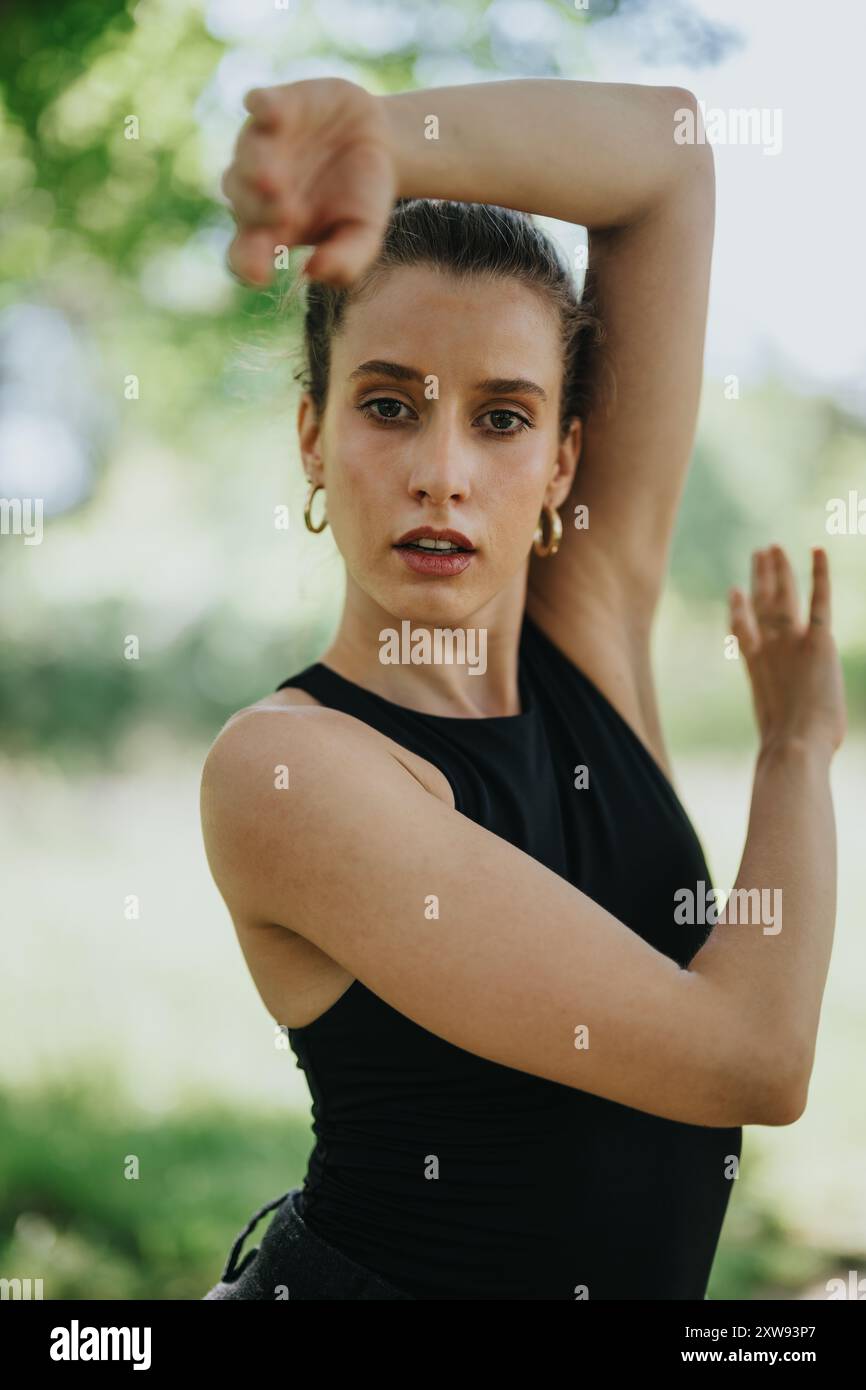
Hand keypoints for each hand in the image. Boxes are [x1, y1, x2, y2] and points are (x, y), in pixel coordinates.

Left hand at [220, 77, 396, 287]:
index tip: (260, 273)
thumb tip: (314, 272)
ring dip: (256, 169)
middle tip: (285, 214)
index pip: (244, 253)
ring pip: (244, 159)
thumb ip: (344, 262)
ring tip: (274, 181)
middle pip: (242, 204)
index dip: (247, 262)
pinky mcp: (276, 105)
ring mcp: (263, 145)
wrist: (380, 143)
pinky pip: (260, 104)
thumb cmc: (361, 199)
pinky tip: (276, 115)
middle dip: (258, 211)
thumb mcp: (363, 236)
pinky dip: (264, 108)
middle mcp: (255, 189)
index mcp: (271, 229)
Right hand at [729, 545, 845, 760]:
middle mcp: (769, 649)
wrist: (794, 744)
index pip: (746, 629)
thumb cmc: (793, 748)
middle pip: (762, 604)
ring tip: (772, 549)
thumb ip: (788, 716)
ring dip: (778, 570)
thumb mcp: (785, 727)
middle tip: (759, 554)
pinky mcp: (818, 641)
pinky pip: (819, 601)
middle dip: (761, 578)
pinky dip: (819, 575)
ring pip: (782, 597)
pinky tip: (816, 551)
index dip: (740, 608)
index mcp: (757, 667)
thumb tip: (792, 735)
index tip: (735, 590)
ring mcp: (790, 643)